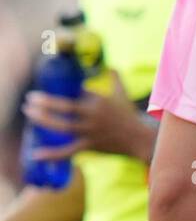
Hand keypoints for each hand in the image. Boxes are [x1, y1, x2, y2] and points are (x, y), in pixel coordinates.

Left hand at [23, 70, 152, 162]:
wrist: (140, 138)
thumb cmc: (128, 114)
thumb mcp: (122, 94)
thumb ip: (115, 78)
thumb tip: (110, 66)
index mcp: (99, 101)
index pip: (75, 94)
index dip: (59, 94)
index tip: (43, 93)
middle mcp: (94, 116)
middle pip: (65, 108)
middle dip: (45, 103)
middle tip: (29, 99)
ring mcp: (91, 132)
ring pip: (63, 127)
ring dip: (44, 120)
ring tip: (29, 113)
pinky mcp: (90, 146)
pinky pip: (68, 151)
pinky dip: (52, 154)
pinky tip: (35, 154)